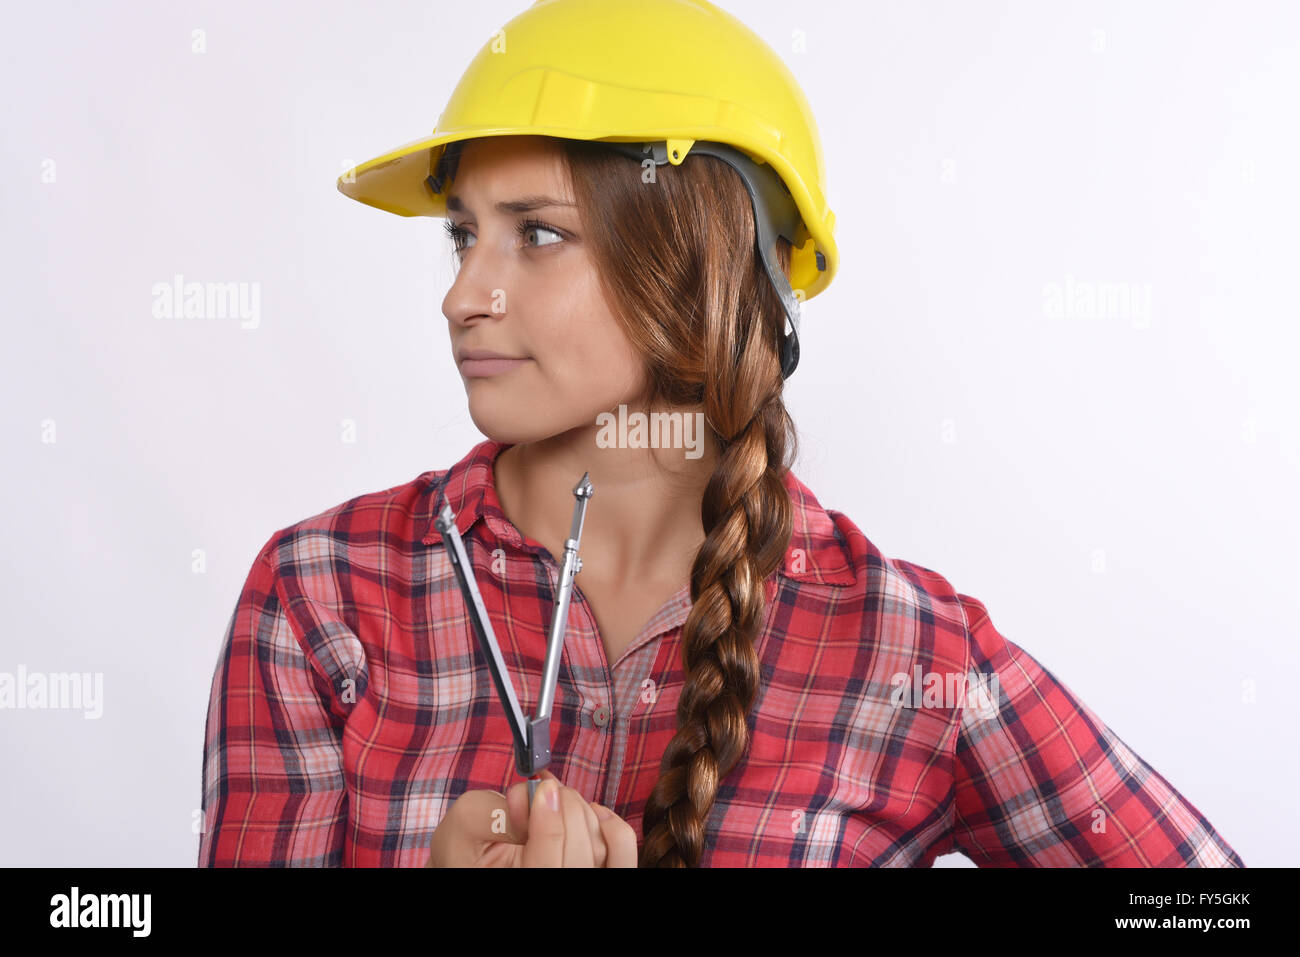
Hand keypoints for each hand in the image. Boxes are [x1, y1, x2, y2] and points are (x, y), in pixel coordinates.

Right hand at [425, 769, 636, 866]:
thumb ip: (493, 813)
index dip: (548, 819)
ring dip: (581, 810)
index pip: (545, 864)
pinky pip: (622, 850)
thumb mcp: (465, 823)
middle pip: (577, 851)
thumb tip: (532, 797)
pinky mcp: (597, 870)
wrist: (477, 855)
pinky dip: (611, 823)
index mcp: (515, 883)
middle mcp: (553, 887)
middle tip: (545, 790)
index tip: (542, 789)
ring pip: (599, 848)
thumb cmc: (469, 843)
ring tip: (556, 799)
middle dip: (563, 806)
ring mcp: (580, 880)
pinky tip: (589, 811)